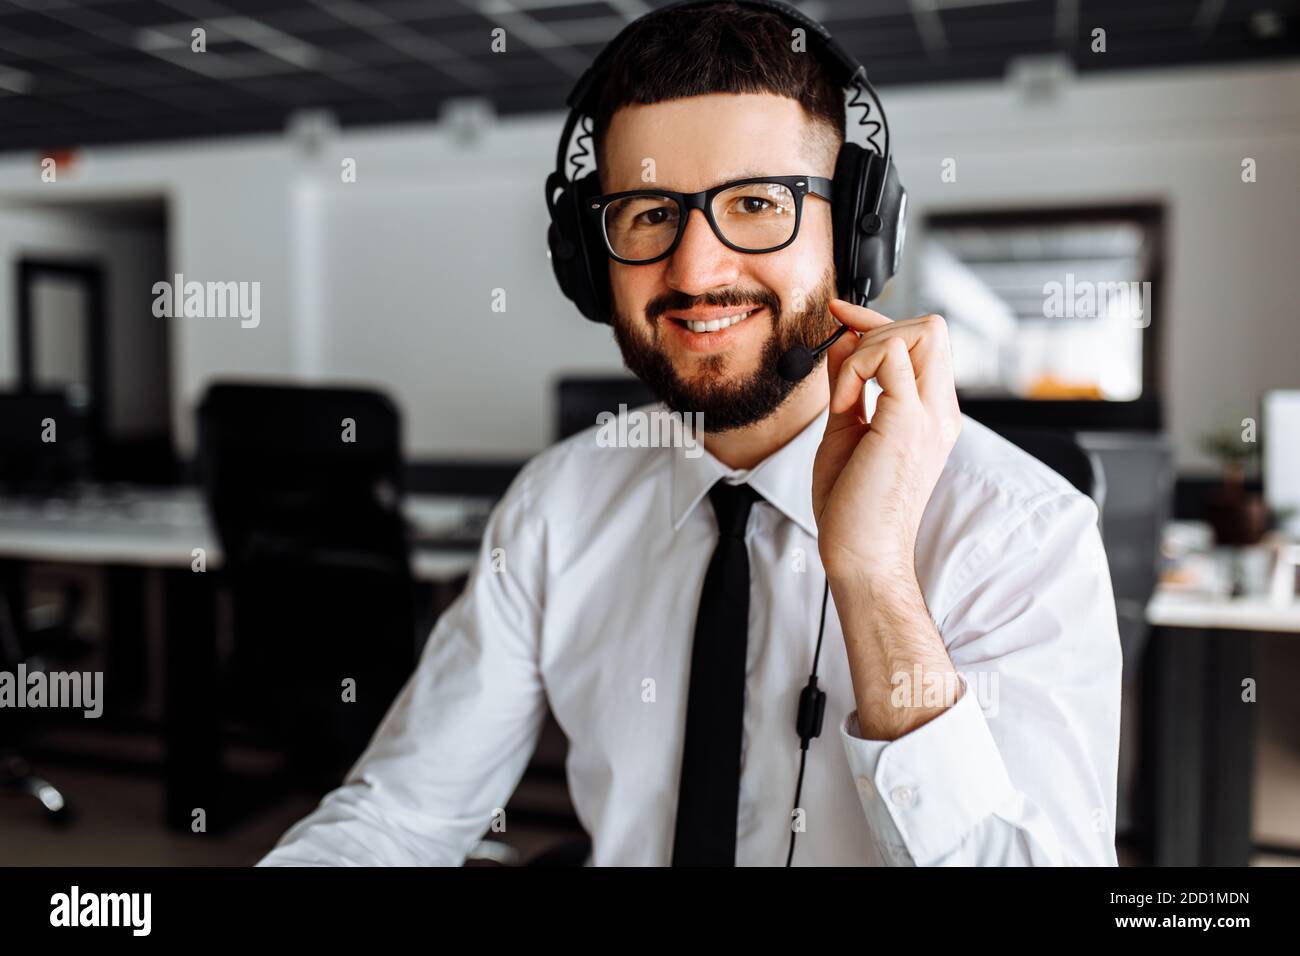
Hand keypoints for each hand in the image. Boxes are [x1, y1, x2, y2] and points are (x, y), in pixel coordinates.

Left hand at [812, 299, 961, 580]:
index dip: (877, 321)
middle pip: (932, 326)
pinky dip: (857, 367)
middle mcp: (939, 411)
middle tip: (842, 366)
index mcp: (929, 413)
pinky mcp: (909, 423)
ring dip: (867, 349)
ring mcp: (930, 416)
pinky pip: (890, 356)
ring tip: (844, 398)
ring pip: (921, 330)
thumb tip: (842, 341)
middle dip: (877, 328)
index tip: (839, 318)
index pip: (922, 341)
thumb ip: (847, 384)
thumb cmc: (853, 506)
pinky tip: (843, 404)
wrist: (861, 554)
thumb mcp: (846, 428)